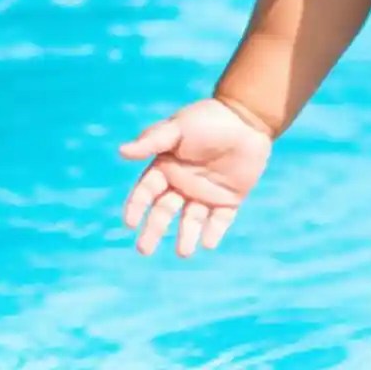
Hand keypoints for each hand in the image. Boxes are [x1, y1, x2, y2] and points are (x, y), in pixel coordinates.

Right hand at [119, 98, 272, 256]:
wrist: (248, 118)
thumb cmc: (209, 119)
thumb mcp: (178, 127)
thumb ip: (152, 141)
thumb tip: (122, 151)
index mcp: (165, 168)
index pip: (145, 192)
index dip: (136, 207)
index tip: (130, 222)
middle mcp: (182, 185)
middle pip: (163, 212)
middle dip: (154, 230)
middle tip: (144, 250)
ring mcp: (205, 194)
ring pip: (191, 220)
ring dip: (186, 235)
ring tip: (184, 252)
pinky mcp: (230, 199)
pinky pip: (220, 220)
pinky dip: (214, 231)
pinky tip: (208, 243)